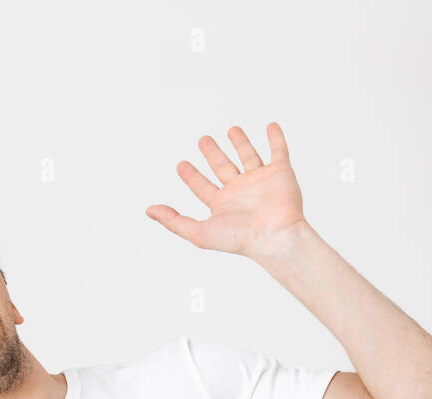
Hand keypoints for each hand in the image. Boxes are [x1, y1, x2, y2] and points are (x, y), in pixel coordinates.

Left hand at [146, 122, 303, 258]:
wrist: (274, 236)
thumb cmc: (240, 239)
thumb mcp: (198, 232)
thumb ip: (174, 221)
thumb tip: (150, 211)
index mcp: (222, 205)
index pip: (202, 187)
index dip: (191, 176)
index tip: (180, 165)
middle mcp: (240, 192)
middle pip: (223, 168)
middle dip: (212, 154)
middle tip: (203, 140)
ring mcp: (261, 181)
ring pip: (248, 156)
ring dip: (240, 143)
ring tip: (232, 129)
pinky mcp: (281, 172)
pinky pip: (278, 151)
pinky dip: (276, 138)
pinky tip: (271, 126)